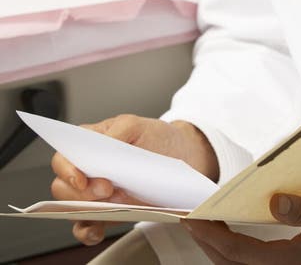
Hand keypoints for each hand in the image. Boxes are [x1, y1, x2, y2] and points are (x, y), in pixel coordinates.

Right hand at [50, 114, 217, 245]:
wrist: (181, 156)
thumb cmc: (156, 137)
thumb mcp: (138, 125)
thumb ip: (118, 131)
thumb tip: (100, 149)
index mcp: (89, 144)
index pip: (63, 157)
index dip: (67, 169)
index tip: (81, 179)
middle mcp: (87, 170)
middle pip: (62, 187)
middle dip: (81, 193)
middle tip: (108, 189)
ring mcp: (94, 193)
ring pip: (72, 209)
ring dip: (86, 211)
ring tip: (110, 206)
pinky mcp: (105, 212)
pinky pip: (86, 226)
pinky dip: (88, 231)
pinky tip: (98, 230)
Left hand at [183, 194, 300, 263]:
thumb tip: (273, 201)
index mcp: (289, 262)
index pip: (236, 252)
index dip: (211, 235)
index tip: (193, 218)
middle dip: (208, 244)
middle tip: (192, 221)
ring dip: (221, 252)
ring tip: (209, 228)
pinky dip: (238, 256)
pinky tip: (238, 239)